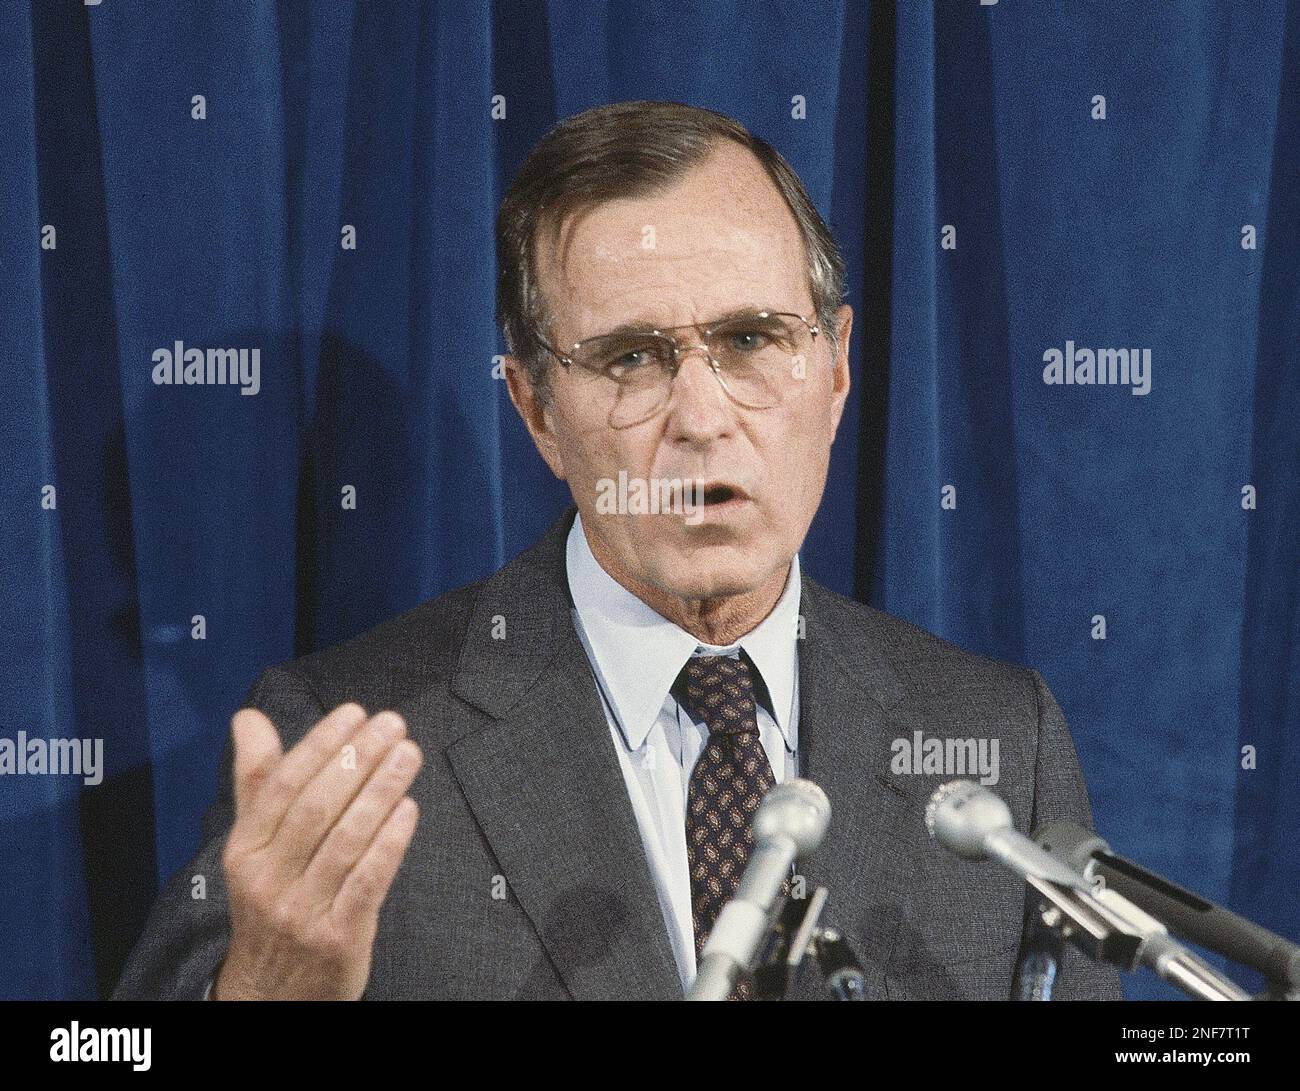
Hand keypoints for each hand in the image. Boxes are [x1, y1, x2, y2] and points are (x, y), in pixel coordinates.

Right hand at [213, 703, 421, 999]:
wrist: (271, 993)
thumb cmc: (271, 901)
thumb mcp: (255, 845)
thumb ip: (258, 780)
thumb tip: (249, 718)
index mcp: (245, 850)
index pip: (283, 785)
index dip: (321, 744)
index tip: (355, 713)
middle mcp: (268, 879)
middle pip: (317, 807)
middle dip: (358, 759)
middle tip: (393, 724)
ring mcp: (302, 910)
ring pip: (346, 840)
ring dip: (381, 790)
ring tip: (408, 755)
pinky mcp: (338, 937)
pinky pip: (367, 882)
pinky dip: (389, 843)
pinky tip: (409, 809)